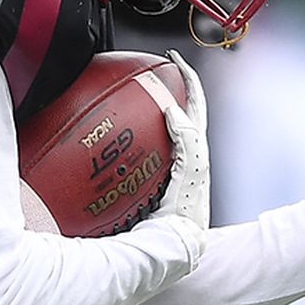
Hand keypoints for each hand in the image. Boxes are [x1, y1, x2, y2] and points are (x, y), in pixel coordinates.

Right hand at [146, 49, 210, 236]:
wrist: (176, 243)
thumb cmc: (185, 213)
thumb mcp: (190, 171)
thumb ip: (186, 140)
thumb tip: (173, 109)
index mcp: (196, 149)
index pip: (194, 104)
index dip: (187, 79)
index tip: (172, 60)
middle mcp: (183, 154)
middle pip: (178, 111)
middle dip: (169, 87)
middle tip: (151, 72)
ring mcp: (167, 166)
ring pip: (159, 129)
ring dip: (148, 110)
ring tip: (129, 97)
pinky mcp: (151, 179)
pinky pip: (139, 150)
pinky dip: (128, 137)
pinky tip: (108, 138)